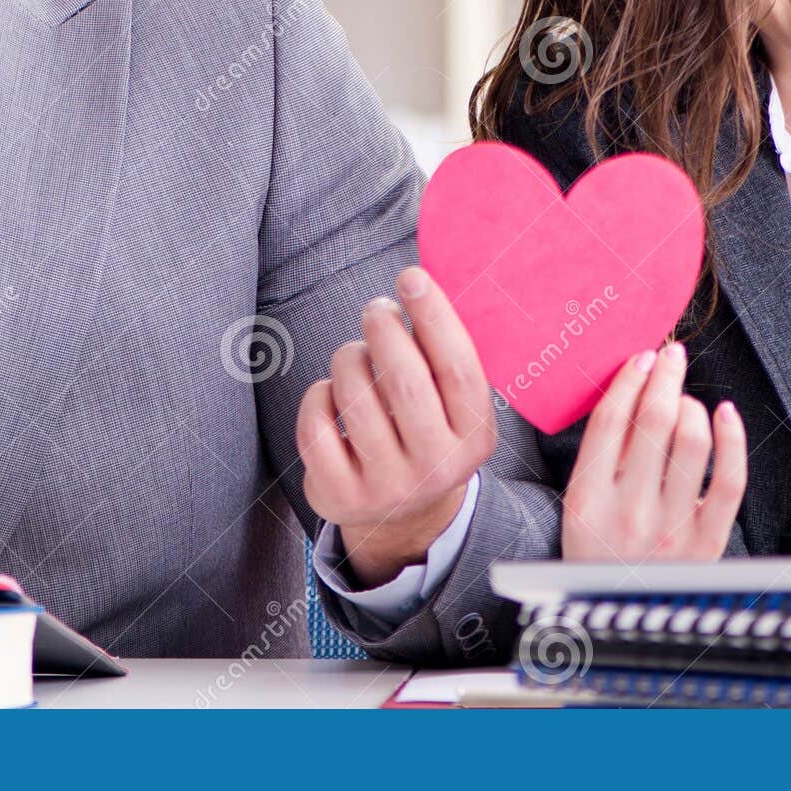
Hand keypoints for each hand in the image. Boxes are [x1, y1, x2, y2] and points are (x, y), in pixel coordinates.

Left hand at [297, 266, 496, 587]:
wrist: (401, 513)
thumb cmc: (424, 431)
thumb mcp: (451, 405)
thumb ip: (442, 357)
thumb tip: (416, 287)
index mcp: (474, 439)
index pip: (458, 370)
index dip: (435, 317)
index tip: (412, 277)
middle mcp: (435, 468)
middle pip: (404, 382)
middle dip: (384, 330)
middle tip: (377, 308)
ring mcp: (386, 487)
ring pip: (355, 398)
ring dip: (350, 358)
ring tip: (356, 356)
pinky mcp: (339, 496)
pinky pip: (316, 425)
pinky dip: (319, 395)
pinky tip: (332, 395)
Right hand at [562, 342, 746, 561]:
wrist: (624, 624)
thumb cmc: (598, 563)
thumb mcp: (577, 514)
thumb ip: (598, 462)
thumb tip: (628, 398)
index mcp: (586, 501)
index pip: (608, 422)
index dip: (627, 381)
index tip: (639, 360)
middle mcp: (628, 512)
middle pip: (653, 421)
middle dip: (665, 376)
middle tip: (670, 356)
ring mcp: (671, 527)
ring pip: (691, 441)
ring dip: (692, 403)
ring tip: (686, 398)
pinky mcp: (707, 542)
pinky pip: (728, 480)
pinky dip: (732, 440)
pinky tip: (726, 414)